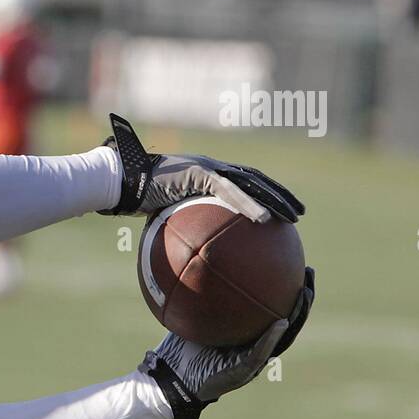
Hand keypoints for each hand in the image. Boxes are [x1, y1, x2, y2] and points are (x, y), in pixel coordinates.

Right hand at [98, 114, 304, 222]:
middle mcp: (211, 166)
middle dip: (279, 194)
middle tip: (298, 213)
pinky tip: (265, 221)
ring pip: (251, 183)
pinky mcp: (201, 173)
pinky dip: (250, 206)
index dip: (264, 191)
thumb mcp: (158, 212)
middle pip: (255, 178)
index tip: (280, 207)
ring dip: (275, 200)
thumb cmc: (132, 196)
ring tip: (293, 217)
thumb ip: (174, 225)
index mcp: (204, 172)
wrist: (119, 179)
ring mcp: (208, 167)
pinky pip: (232, 192)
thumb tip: (178, 252)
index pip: (242, 180)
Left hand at [139, 268, 314, 418]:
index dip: (288, 290)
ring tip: (305, 295)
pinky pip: (260, 352)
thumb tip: (198, 260)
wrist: (170, 379)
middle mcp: (256, 345)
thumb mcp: (193, 314)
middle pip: (288, 319)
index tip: (298, 264)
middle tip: (310, 273)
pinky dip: (272, 338)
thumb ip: (202, 294)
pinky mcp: (242, 372)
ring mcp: (252, 360)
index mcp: (249, 334)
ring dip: (297, 316)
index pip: (275, 309)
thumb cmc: (181, 347)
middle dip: (303, 298)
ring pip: (283, 337)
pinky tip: (281, 321)